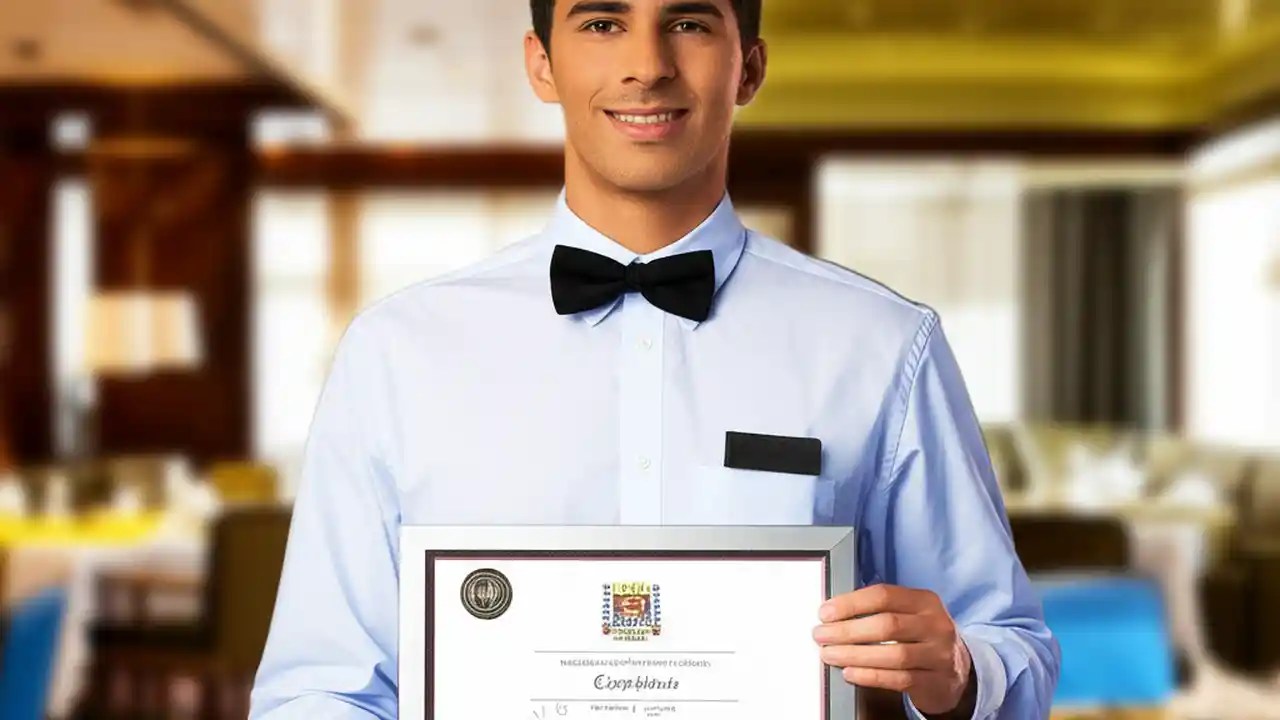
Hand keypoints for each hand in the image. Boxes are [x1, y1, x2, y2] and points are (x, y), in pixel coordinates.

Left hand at [812, 584, 975, 716]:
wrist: (956, 671)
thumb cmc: (921, 638)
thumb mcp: (910, 615)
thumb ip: (880, 610)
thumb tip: (834, 612)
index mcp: (925, 601)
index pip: (884, 595)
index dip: (851, 603)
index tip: (825, 613)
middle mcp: (936, 625)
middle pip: (887, 624)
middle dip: (847, 630)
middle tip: (821, 636)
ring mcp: (939, 655)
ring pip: (893, 654)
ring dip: (854, 655)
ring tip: (829, 655)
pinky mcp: (935, 682)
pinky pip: (898, 679)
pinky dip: (870, 676)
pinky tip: (850, 673)